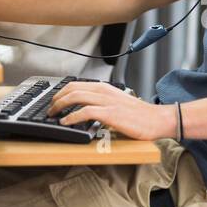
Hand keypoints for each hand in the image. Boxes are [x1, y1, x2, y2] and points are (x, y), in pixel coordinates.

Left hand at [48, 81, 175, 140]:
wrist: (157, 119)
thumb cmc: (140, 115)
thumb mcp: (118, 103)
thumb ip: (103, 103)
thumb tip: (87, 110)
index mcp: (105, 88)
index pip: (76, 84)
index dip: (61, 92)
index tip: (54, 101)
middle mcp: (104, 91)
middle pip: (71, 88)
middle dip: (56, 98)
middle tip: (49, 109)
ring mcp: (107, 101)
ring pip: (75, 96)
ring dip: (59, 106)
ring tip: (53, 115)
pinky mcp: (110, 113)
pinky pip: (84, 112)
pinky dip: (71, 117)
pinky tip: (65, 122)